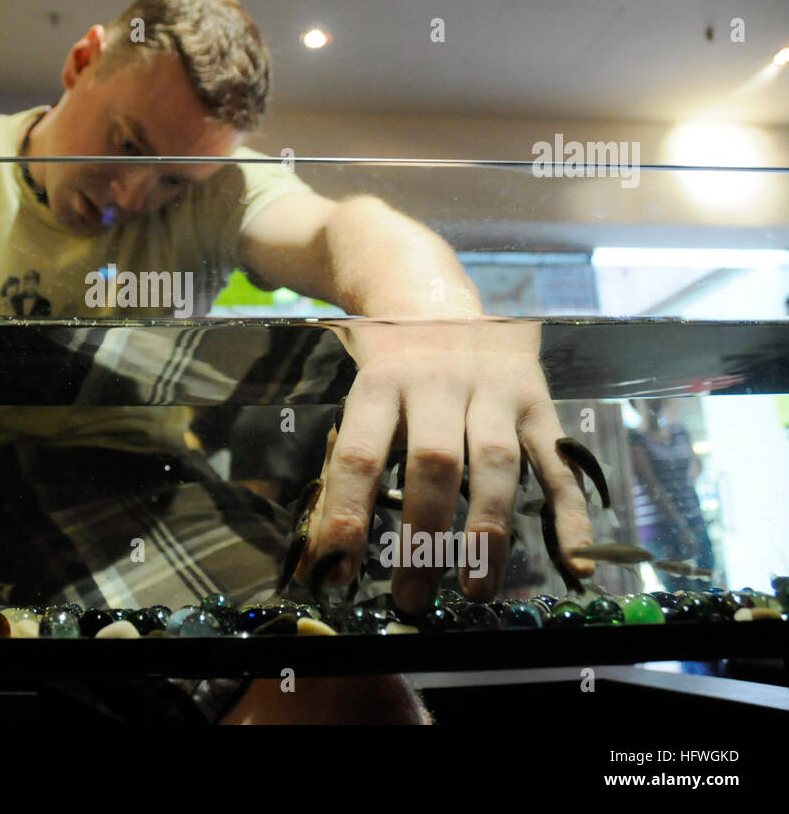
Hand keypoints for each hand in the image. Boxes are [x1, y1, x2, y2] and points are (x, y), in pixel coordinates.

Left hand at [299, 319, 594, 611]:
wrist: (433, 296)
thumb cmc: (387, 369)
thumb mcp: (357, 401)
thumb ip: (343, 468)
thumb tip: (318, 556)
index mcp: (380, 384)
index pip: (358, 455)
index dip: (346, 515)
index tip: (335, 572)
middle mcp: (438, 382)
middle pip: (435, 462)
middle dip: (423, 536)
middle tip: (410, 597)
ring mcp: (494, 390)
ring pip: (496, 463)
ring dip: (488, 532)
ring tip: (476, 590)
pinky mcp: (538, 400)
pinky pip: (559, 461)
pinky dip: (571, 512)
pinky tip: (576, 559)